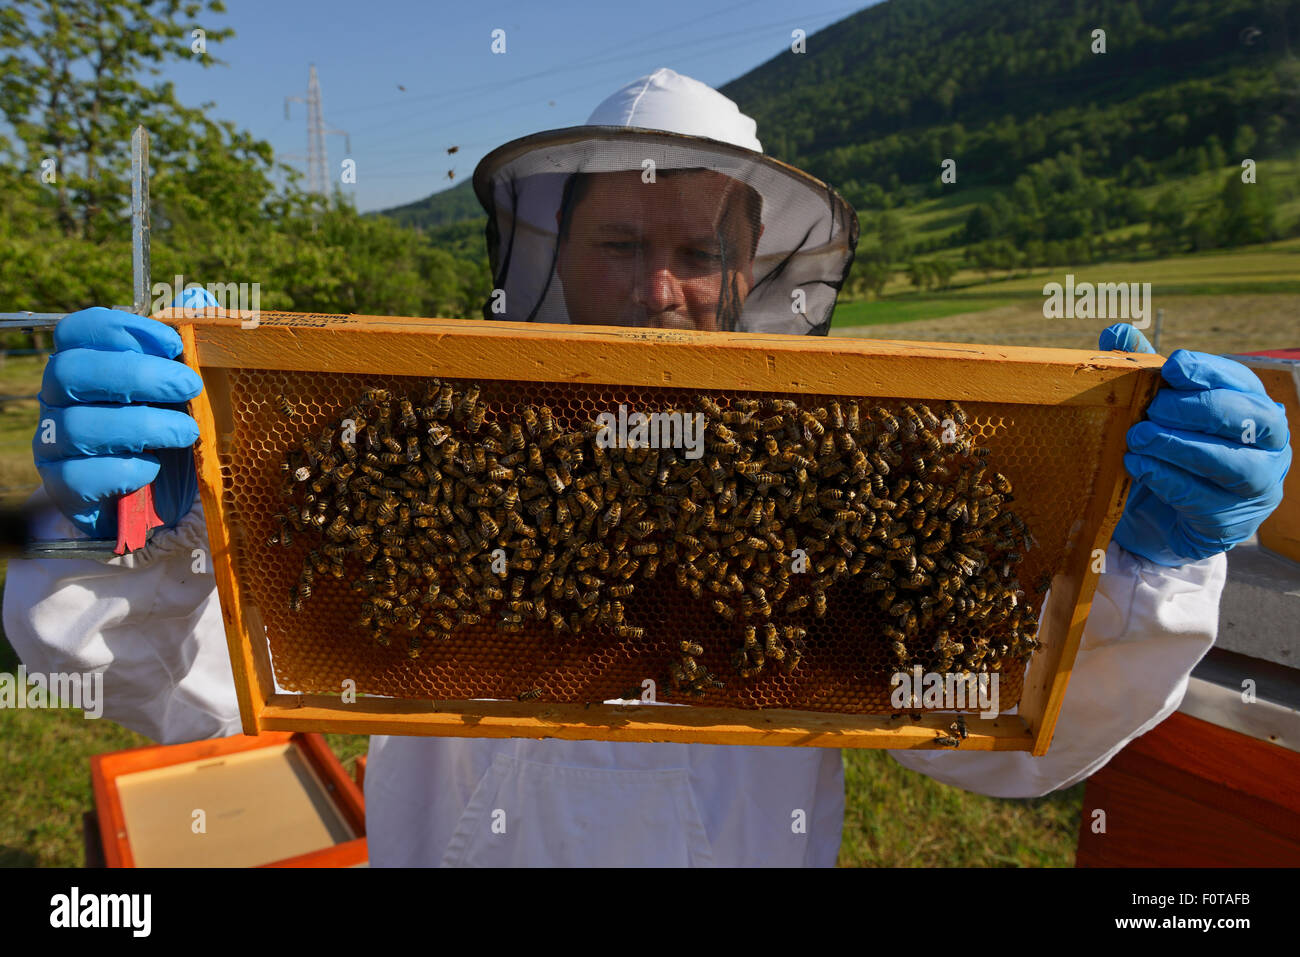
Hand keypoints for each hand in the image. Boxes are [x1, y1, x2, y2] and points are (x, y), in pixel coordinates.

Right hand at [34, 295, 211, 537]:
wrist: (155, 499)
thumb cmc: (165, 431)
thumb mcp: (180, 390)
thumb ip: (185, 347)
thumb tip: (199, 300)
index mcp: (82, 364)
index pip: (78, 330)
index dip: (121, 328)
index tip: (174, 343)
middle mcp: (58, 399)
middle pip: (70, 371)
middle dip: (135, 374)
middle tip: (189, 386)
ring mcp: (54, 444)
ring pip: (78, 426)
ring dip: (142, 425)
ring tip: (186, 431)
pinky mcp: (64, 488)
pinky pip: (80, 476)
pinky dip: (122, 470)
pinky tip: (153, 468)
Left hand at [1101, 323, 1291, 565]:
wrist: (1162, 519)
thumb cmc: (1166, 452)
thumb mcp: (1153, 411)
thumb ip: (1141, 371)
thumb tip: (1116, 331)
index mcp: (1251, 406)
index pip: (1240, 380)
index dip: (1207, 371)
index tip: (1171, 368)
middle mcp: (1267, 444)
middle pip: (1247, 418)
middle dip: (1195, 410)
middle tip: (1151, 411)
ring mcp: (1256, 485)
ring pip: (1230, 461)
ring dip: (1178, 446)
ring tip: (1136, 439)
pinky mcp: (1233, 521)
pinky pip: (1205, 498)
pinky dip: (1168, 479)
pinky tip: (1138, 468)